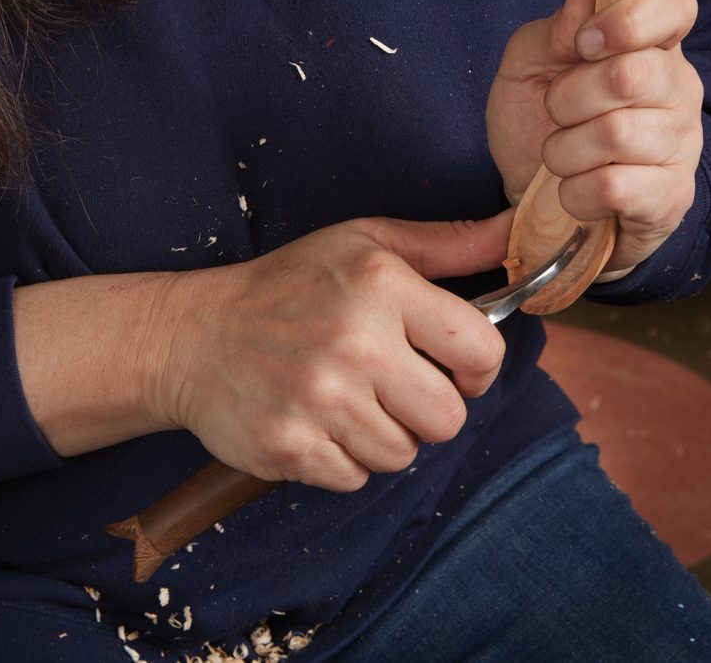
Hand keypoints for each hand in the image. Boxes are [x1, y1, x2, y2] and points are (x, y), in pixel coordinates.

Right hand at [154, 213, 511, 491]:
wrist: (193, 335)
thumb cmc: (292, 285)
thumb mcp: (368, 243)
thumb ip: (451, 244)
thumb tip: (517, 231)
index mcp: (382, 287)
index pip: (481, 351)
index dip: (479, 369)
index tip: (457, 368)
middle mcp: (354, 344)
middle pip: (448, 419)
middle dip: (430, 410)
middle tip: (395, 388)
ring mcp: (319, 400)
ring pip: (403, 454)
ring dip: (385, 436)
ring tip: (349, 400)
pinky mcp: (290, 447)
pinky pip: (355, 479)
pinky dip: (343, 460)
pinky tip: (319, 422)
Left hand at [486, 0, 703, 276]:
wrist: (535, 204)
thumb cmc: (536, 126)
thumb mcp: (527, 68)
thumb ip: (559, 25)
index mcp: (650, 45)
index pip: (675, 3)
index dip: (628, 18)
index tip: (584, 42)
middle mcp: (679, 89)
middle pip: (631, 74)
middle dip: (568, 98)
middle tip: (558, 114)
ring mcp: (681, 145)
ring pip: (617, 135)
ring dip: (564, 151)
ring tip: (563, 158)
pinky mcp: (671, 198)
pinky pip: (613, 188)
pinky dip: (575, 193)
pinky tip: (577, 193)